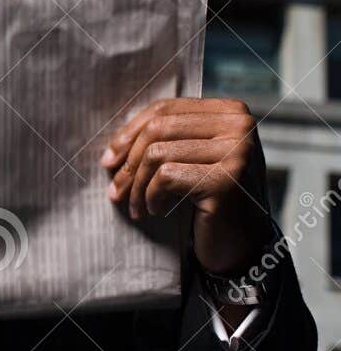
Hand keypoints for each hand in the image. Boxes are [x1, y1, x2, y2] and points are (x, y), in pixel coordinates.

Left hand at [101, 98, 271, 274]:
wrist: (242, 241)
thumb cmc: (211, 197)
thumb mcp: (191, 157)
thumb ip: (166, 137)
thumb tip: (114, 146)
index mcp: (230, 111)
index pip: (165, 109)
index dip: (129, 133)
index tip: (109, 159)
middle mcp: (239, 125)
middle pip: (158, 128)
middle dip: (128, 162)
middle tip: (115, 189)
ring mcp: (237, 151)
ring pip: (158, 153)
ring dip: (136, 185)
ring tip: (136, 206)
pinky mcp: (226, 179)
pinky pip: (166, 177)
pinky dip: (152, 196)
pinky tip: (157, 210)